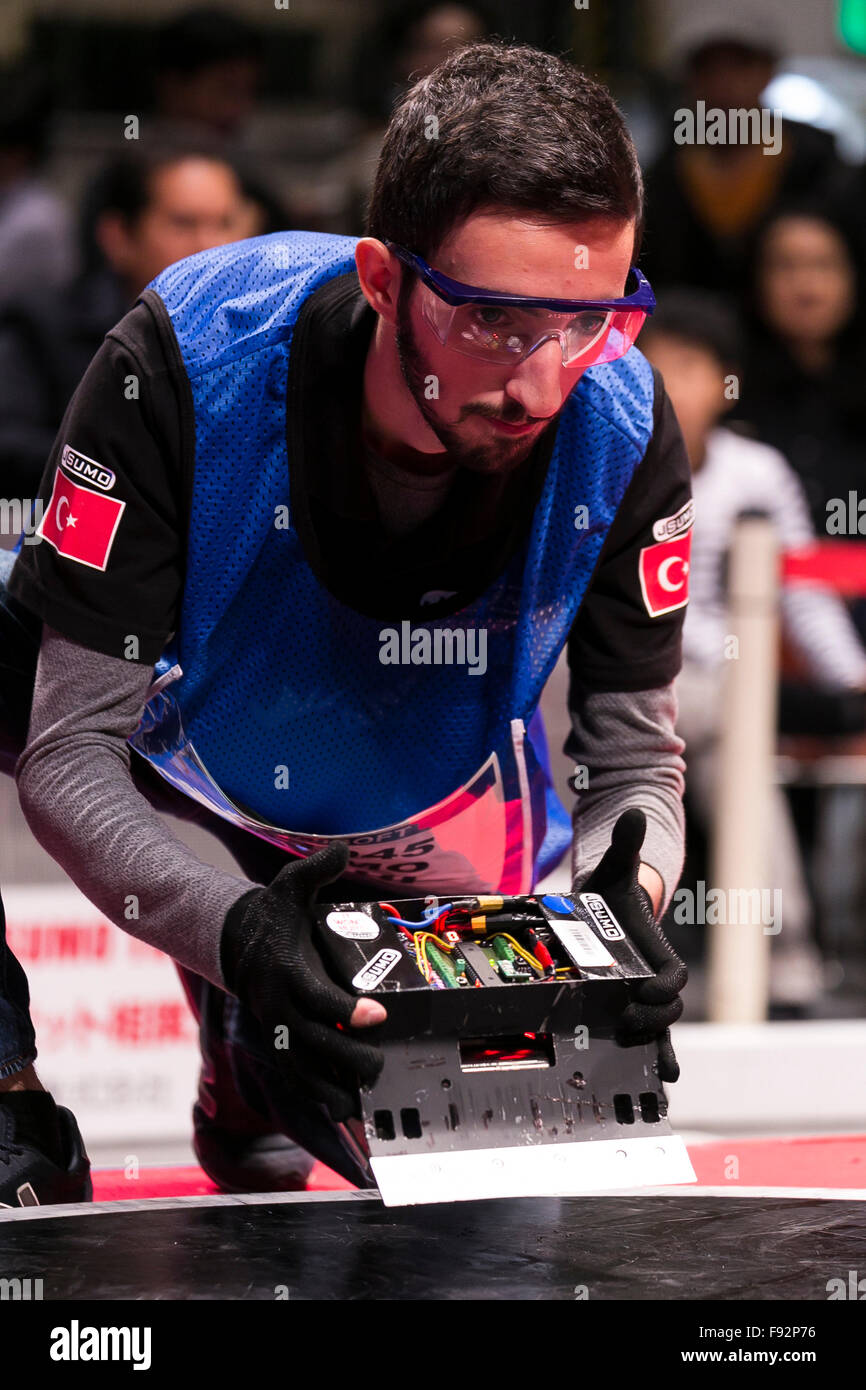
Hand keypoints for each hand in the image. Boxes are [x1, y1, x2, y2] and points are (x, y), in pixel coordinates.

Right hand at [220, 841, 385, 1121]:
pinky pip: (296, 1074)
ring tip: (361, 1102)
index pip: (320, 997)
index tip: (377, 1016)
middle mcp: (280, 1006)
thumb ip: (316, 869)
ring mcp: (276, 1027)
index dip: (348, 1009)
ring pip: (303, 1067)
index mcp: (288, 972)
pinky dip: (316, 1093)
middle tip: (379, 1064)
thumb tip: (341, 848)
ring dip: (331, 1086)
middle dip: (348, 1056)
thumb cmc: (272, 915)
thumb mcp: (289, 886)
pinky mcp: (276, 1040)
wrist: (231, 940)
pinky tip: (342, 1109)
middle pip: (316, 1041)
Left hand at [579, 808, 686, 1081]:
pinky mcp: (629, 1010)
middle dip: (654, 1021)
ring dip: (658, 1050)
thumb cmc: (613, 893)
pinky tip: (659, 1083)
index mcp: (658, 952)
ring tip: (653, 1070)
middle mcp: (655, 980)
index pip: (673, 977)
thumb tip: (634, 812)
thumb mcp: (617, 869)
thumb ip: (627, 845)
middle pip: (670, 1011)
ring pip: (661, 1031)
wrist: (606, 912)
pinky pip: (648, 1039)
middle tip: (626, 1025)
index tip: (646, 989)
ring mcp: (644, 999)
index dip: (664, 986)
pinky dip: (656, 1060)